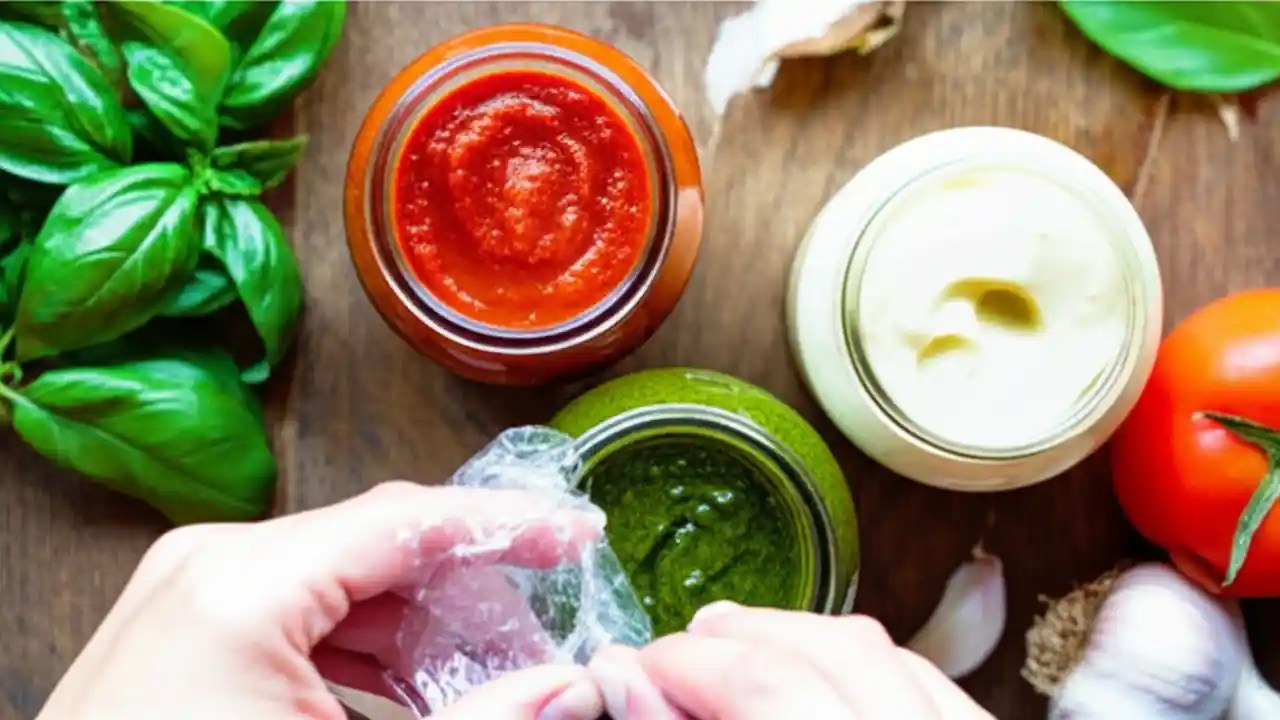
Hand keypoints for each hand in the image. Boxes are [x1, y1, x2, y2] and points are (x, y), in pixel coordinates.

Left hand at [37, 481, 606, 719]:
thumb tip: (567, 688)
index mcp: (244, 584)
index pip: (412, 519)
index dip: (511, 523)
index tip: (576, 534)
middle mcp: (213, 565)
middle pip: (385, 550)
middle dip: (473, 601)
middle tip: (540, 652)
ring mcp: (193, 594)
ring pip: (349, 585)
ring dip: (425, 633)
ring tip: (488, 686)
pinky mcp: (190, 630)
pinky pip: (305, 617)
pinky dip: (370, 653)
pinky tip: (419, 695)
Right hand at [587, 603, 993, 718]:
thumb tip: (624, 679)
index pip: (768, 689)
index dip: (684, 665)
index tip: (632, 668)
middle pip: (833, 652)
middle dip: (735, 641)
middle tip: (669, 658)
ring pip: (884, 651)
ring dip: (794, 639)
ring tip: (728, 651)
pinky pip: (930, 678)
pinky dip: (857, 662)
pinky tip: (812, 672)